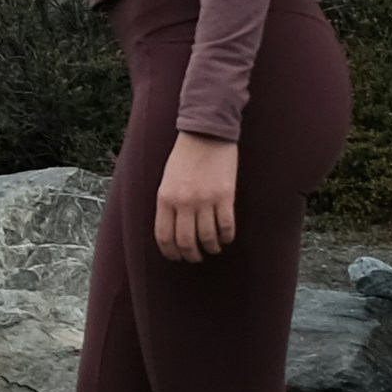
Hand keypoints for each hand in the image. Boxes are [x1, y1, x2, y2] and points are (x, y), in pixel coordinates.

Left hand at [155, 132, 239, 262]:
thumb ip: (168, 203)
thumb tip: (172, 230)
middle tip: (196, 257)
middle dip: (191, 255)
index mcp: (165, 198)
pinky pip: (226, 226)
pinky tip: (226, 237)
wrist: (206, 133)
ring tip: (213, 248)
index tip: (176, 257)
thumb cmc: (185, 156)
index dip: (170, 252)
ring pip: (208, 238)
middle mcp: (184, 202)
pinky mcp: (225, 196)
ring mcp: (205, 200)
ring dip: (211, 248)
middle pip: (186, 242)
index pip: (164, 236)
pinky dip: (227, 237)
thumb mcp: (167, 179)